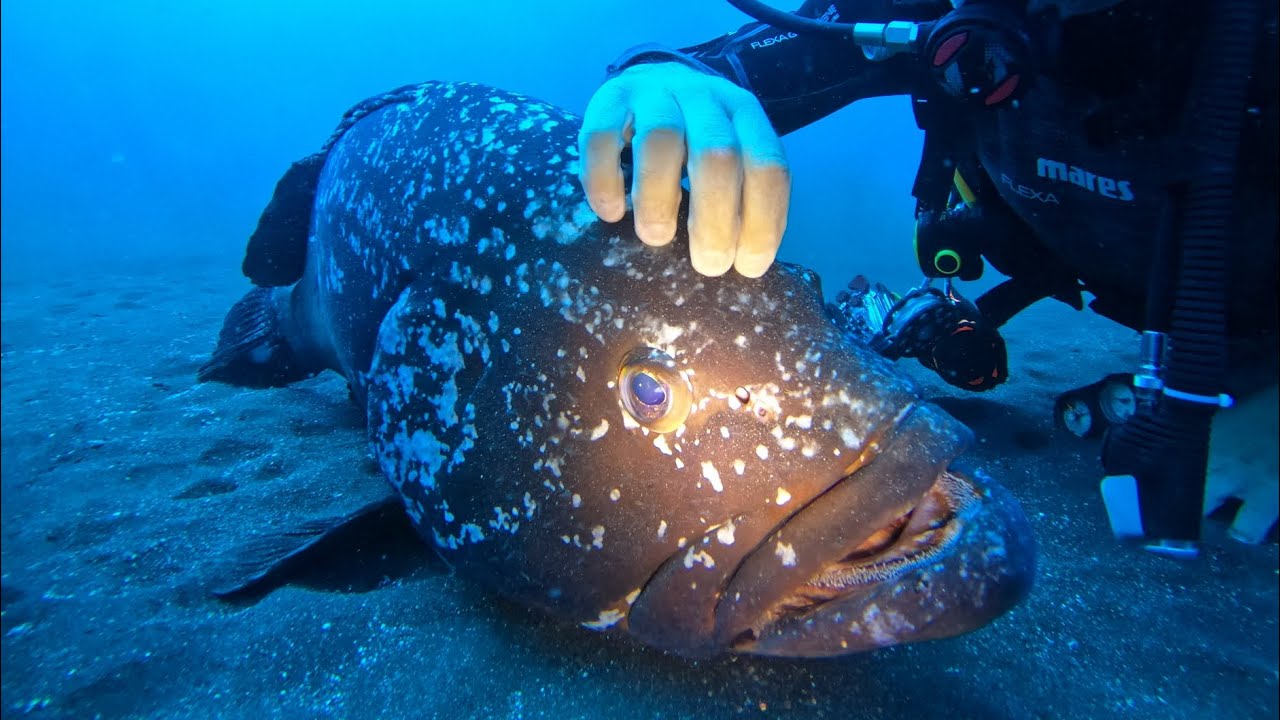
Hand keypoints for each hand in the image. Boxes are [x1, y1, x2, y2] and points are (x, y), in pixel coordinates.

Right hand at [578, 62, 790, 276]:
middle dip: (714, 221)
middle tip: (706, 264)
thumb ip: (739, 198)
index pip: (767, 167)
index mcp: (745, 115)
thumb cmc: (695, 140)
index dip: (762, 222)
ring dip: (659, 201)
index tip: (745, 266)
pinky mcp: (609, 97)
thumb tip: (739, 265)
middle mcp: (704, 98)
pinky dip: (604, 182)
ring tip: (657, 238)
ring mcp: (655, 93)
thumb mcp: (731, 160)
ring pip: (659, 141)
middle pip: (716, 156)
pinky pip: (602, 138)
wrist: (653, 78)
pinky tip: (611, 213)